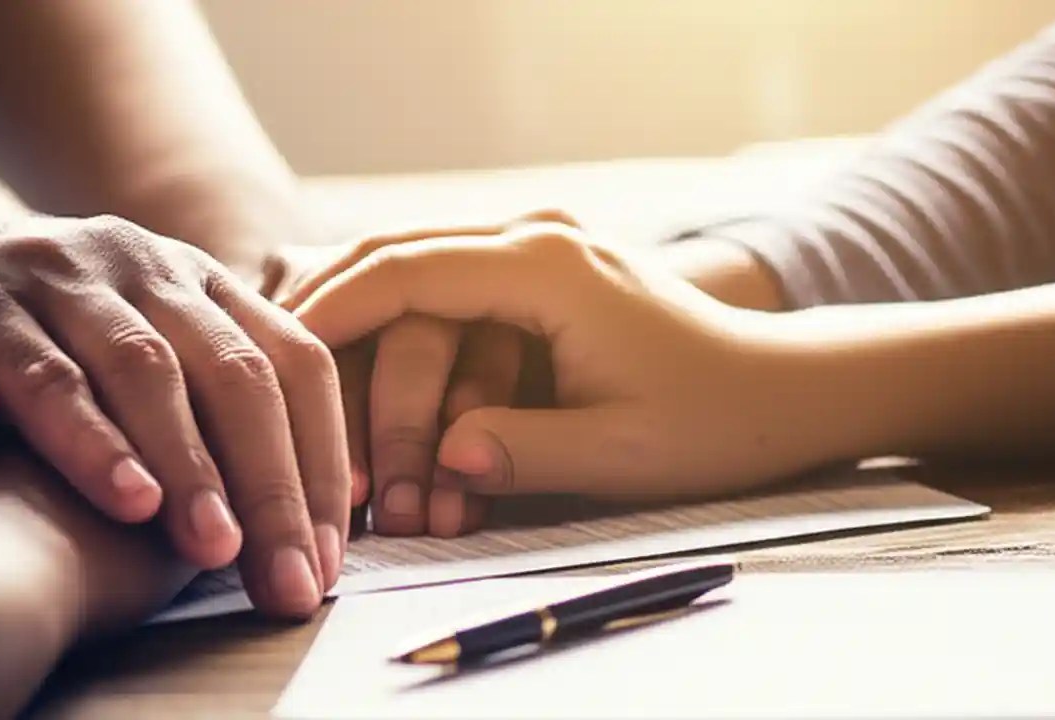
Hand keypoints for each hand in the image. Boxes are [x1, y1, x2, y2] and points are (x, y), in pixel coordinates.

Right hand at [0, 208, 348, 616]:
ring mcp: (62, 271)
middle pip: (241, 375)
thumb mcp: (140, 359)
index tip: (330, 560)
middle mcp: (147, 264)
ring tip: (221, 552)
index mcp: (203, 284)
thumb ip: (210, 414)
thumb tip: (305, 520)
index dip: (324, 464)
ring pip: (150, 370)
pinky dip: (93, 440)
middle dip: (276, 487)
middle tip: (292, 582)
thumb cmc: (42, 341)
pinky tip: (128, 501)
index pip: (298, 366)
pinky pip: (45, 373)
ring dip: (194, 467)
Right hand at [294, 222, 833, 500]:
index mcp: (546, 266)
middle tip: (306, 419)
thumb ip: (520, 450)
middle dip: (345, 352)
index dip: (330, 313)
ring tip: (373, 465)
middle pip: (395, 269)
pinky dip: (418, 368)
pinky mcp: (537, 289)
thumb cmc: (713, 421)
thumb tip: (441, 461)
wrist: (781, 394)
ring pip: (416, 295)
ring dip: (387, 378)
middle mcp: (533, 243)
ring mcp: (536, 259)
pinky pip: (449, 313)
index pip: (405, 270)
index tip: (272, 357)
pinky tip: (395, 425)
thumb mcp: (618, 452)